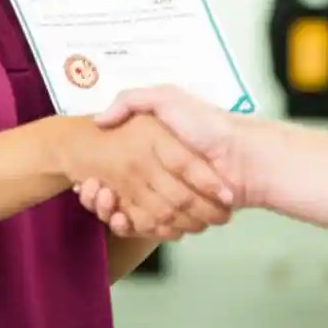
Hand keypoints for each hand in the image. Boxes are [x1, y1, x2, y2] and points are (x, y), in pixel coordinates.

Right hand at [76, 86, 248, 236]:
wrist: (245, 157)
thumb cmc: (208, 125)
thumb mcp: (168, 99)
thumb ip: (134, 100)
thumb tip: (100, 119)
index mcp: (152, 153)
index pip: (114, 169)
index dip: (95, 173)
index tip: (83, 174)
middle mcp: (156, 176)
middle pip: (115, 191)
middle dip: (97, 194)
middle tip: (86, 187)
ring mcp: (165, 198)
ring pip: (125, 210)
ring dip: (107, 209)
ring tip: (100, 197)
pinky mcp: (176, 218)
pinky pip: (146, 227)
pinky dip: (131, 226)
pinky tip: (119, 217)